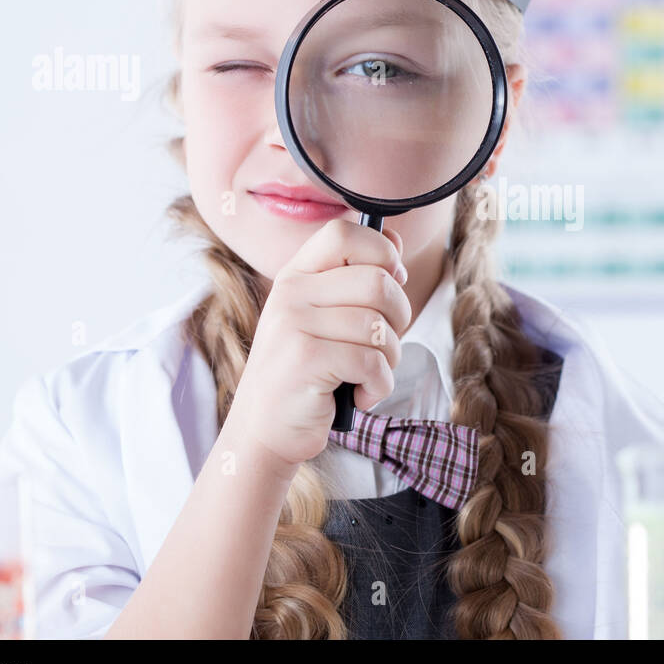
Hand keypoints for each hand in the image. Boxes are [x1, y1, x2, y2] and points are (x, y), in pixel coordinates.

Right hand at [226, 218, 410, 466]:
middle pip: (378, 282)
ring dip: (389, 360)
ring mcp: (294, 324)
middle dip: (399, 319)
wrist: (264, 430)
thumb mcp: (327, 317)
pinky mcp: (305, 360)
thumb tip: (395, 242)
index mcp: (297, 274)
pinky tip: (359, 395)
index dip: (381, 252)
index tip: (392, 280)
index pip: (344, 233)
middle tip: (381, 345)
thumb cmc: (307, 372)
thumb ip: (358, 277)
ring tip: (366, 376)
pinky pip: (373, 362)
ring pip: (380, 327)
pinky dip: (379, 386)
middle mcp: (291, 293)